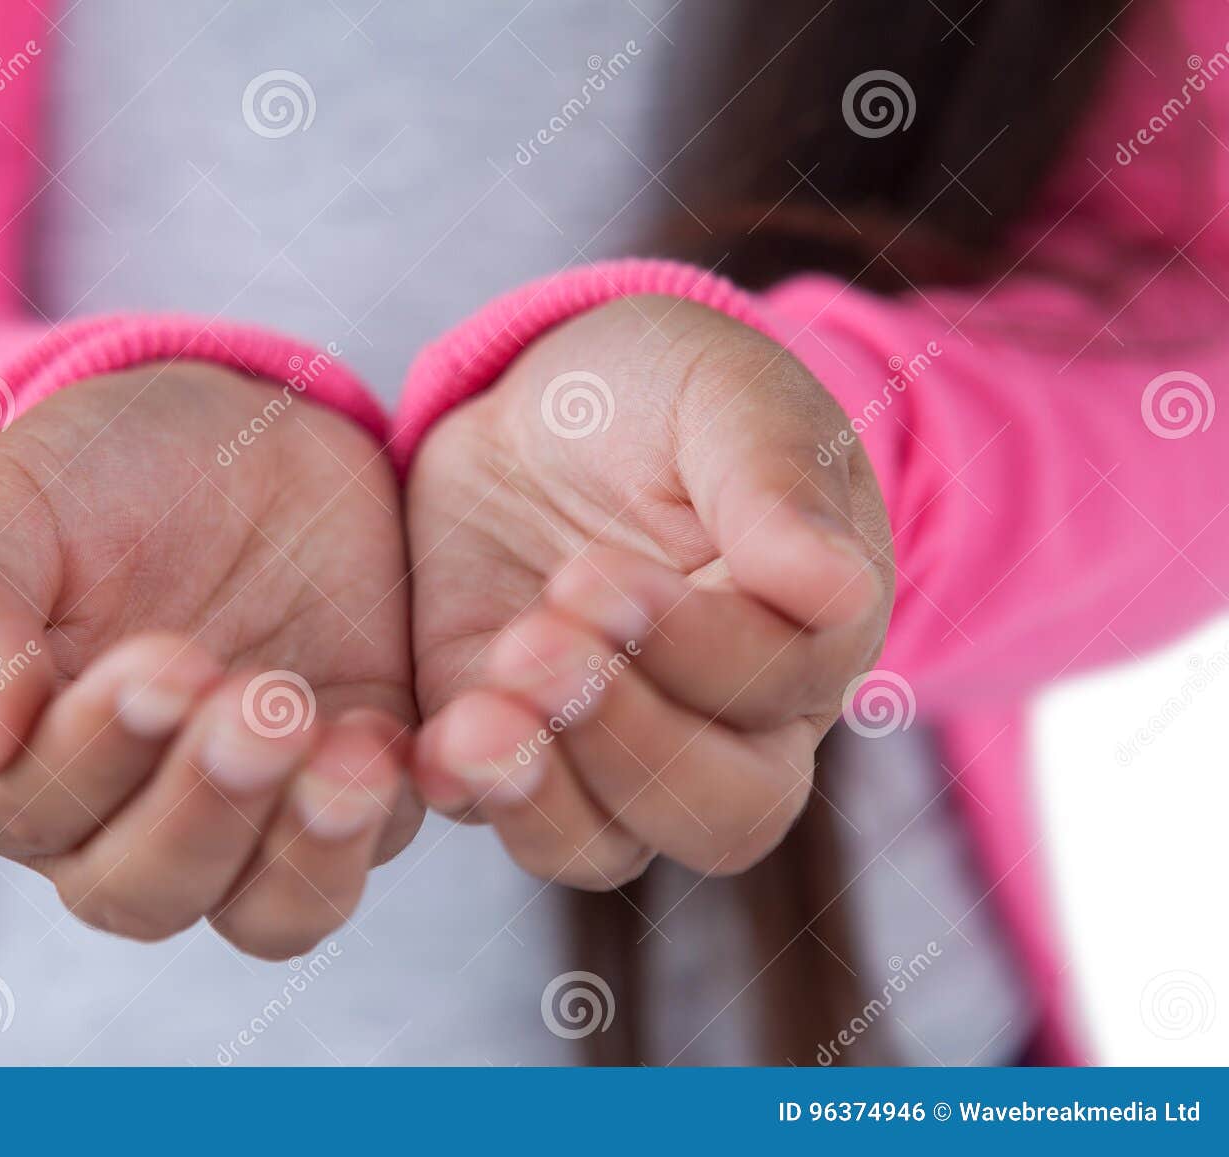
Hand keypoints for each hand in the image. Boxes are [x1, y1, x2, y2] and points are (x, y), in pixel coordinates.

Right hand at [0, 361, 420, 957]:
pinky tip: (391, 741)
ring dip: (304, 849)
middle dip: (202, 810)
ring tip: (346, 759)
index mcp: (16, 762)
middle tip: (261, 704)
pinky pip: (377, 841)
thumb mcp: (2, 510)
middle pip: (144, 891)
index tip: (159, 664)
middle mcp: (126, 817)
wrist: (234, 427)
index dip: (88, 757)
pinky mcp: (352, 779)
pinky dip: (385, 812)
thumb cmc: (91, 477)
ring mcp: (250, 810)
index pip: (28, 813)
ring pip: (268, 911)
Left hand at [406, 295, 892, 886]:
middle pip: (720, 813)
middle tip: (541, 641)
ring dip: (545, 796)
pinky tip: (436, 744)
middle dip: (630, 740)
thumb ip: (775, 483)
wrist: (536, 411)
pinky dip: (465, 790)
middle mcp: (724, 725)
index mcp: (805, 636)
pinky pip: (492, 811)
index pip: (780, 687)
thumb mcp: (722, 395)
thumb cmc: (661, 395)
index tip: (594, 572)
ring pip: (606, 845)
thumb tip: (837, 586)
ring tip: (479, 721)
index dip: (694, 647)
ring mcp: (607, 749)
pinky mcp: (504, 744)